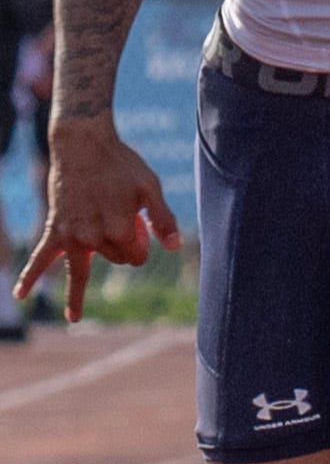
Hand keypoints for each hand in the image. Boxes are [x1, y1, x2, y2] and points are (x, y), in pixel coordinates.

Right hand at [12, 117, 179, 322]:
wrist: (82, 145)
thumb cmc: (122, 165)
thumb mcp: (151, 188)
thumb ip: (162, 220)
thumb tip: (176, 249)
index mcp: (119, 229)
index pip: (135, 257)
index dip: (141, 244)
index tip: (140, 224)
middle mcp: (93, 238)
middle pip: (114, 260)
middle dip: (123, 246)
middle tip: (123, 217)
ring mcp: (70, 236)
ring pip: (79, 272)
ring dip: (77, 295)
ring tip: (74, 318)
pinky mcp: (53, 229)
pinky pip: (39, 258)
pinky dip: (29, 277)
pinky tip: (19, 295)